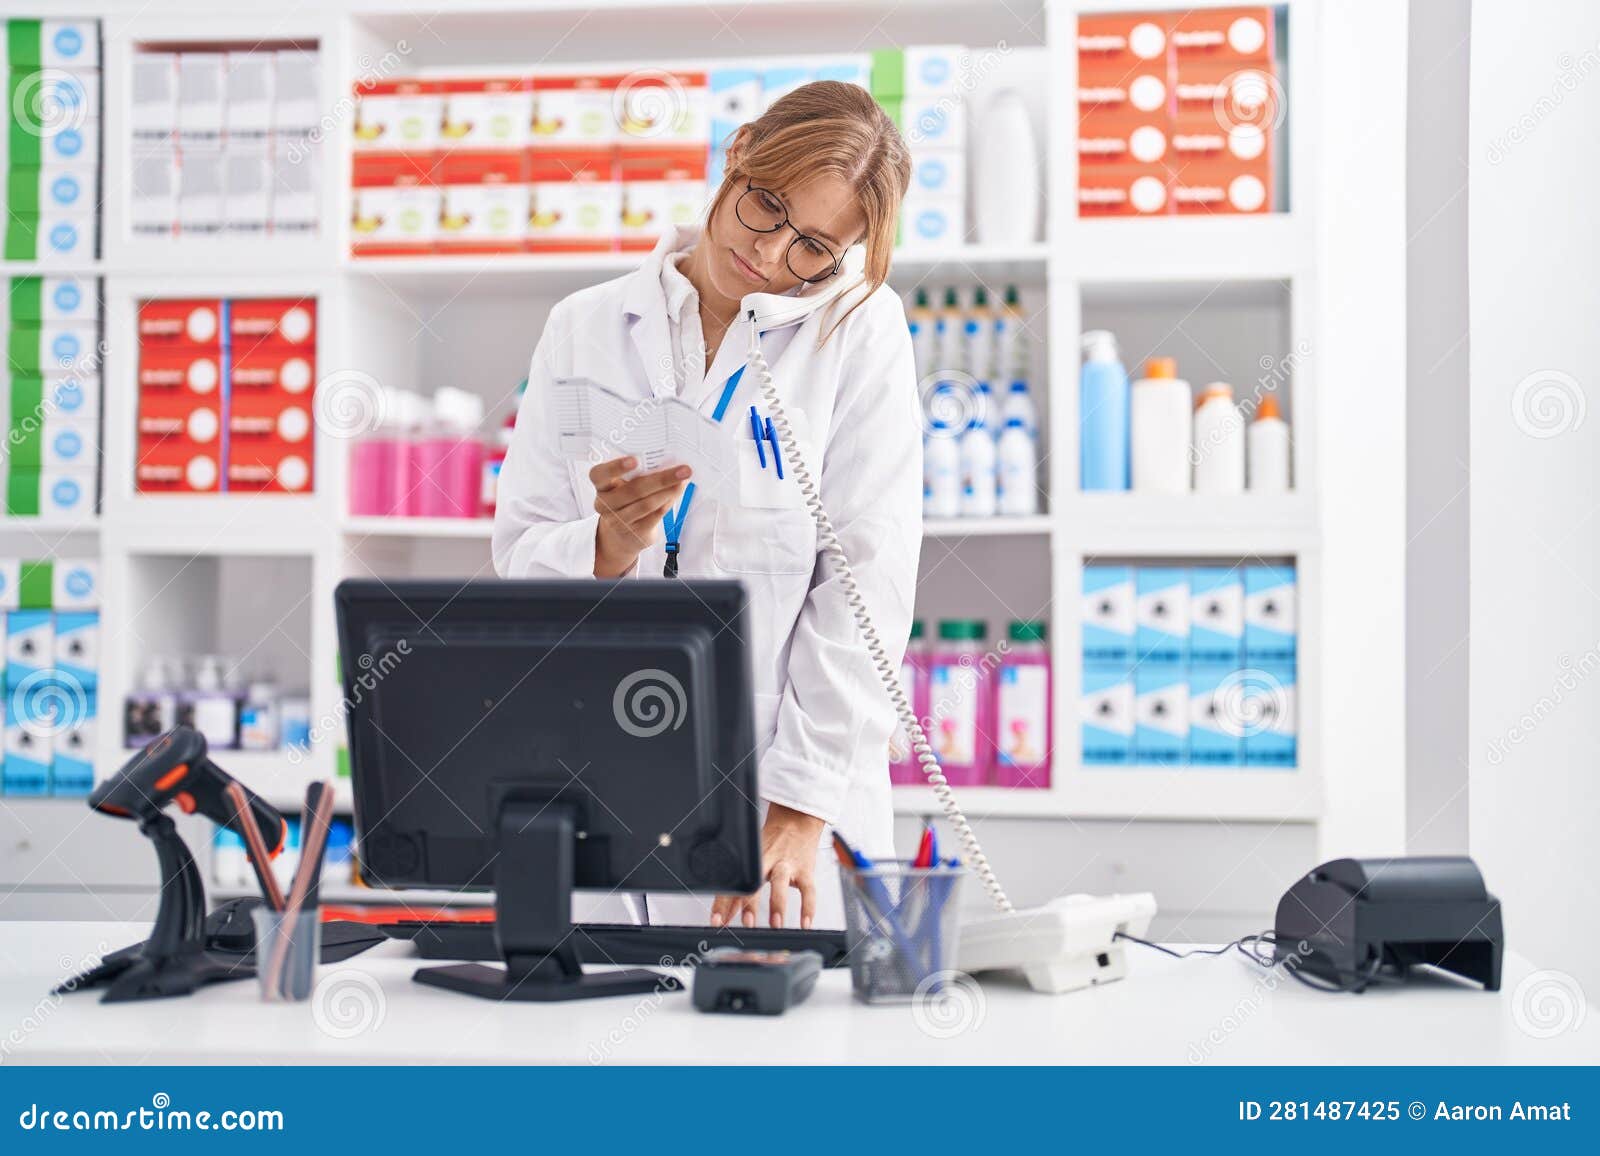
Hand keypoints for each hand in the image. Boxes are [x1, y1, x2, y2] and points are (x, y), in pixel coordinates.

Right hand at [590, 457, 690, 577]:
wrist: (621, 536)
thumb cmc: (626, 501)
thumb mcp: (625, 486)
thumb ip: (642, 474)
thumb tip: (671, 461)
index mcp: (602, 486)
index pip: (599, 474)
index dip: (615, 467)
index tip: (634, 460)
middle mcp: (605, 504)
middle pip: (633, 490)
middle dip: (661, 479)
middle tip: (682, 470)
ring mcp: (619, 520)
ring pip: (647, 504)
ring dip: (669, 491)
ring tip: (683, 481)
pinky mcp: (635, 533)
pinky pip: (655, 516)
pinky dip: (668, 502)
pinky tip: (677, 492)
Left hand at [710, 803, 826, 929]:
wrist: (797, 819)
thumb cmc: (773, 842)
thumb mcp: (754, 863)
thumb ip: (741, 891)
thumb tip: (724, 915)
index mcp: (752, 861)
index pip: (733, 884)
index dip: (722, 903)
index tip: (716, 921)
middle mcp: (768, 862)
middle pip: (755, 882)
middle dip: (750, 903)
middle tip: (747, 923)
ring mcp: (787, 865)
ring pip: (781, 883)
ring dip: (778, 904)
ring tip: (776, 924)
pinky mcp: (806, 870)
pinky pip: (808, 890)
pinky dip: (808, 907)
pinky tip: (805, 923)